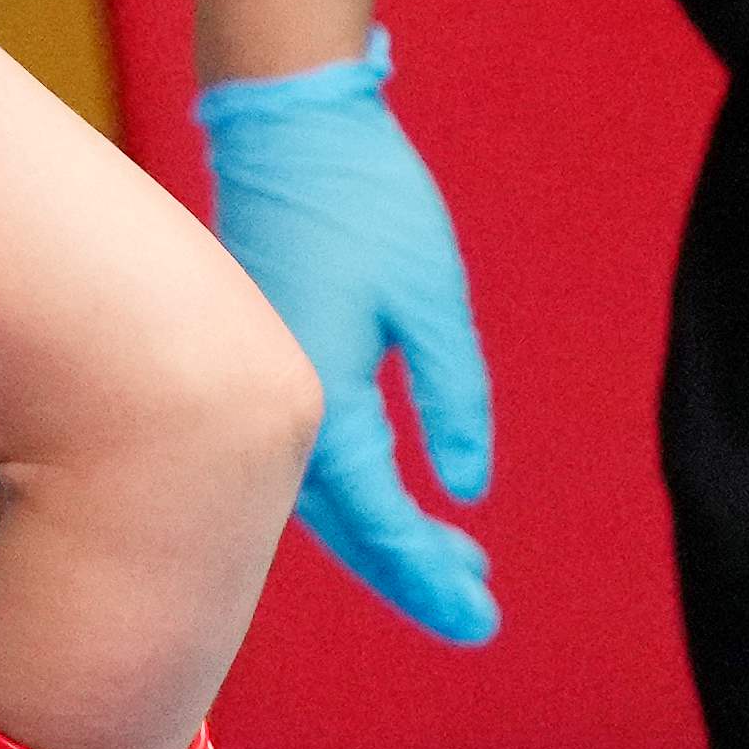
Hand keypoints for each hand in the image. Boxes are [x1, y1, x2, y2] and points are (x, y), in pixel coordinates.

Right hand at [194, 32, 494, 642]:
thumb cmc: (364, 203)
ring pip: (324, 496)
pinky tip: (402, 508)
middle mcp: (282, 400)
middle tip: (478, 616)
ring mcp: (270, 383)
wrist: (285, 132)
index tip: (479, 615)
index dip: (424, 571)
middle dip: (410, 574)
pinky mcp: (274, 364)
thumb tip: (463, 489)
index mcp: (320, 389)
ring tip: (462, 570)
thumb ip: (452, 395)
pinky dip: (359, 497)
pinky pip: (312, 460)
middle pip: (342, 523)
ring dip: (388, 539)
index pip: (375, 512)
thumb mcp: (432, 297)